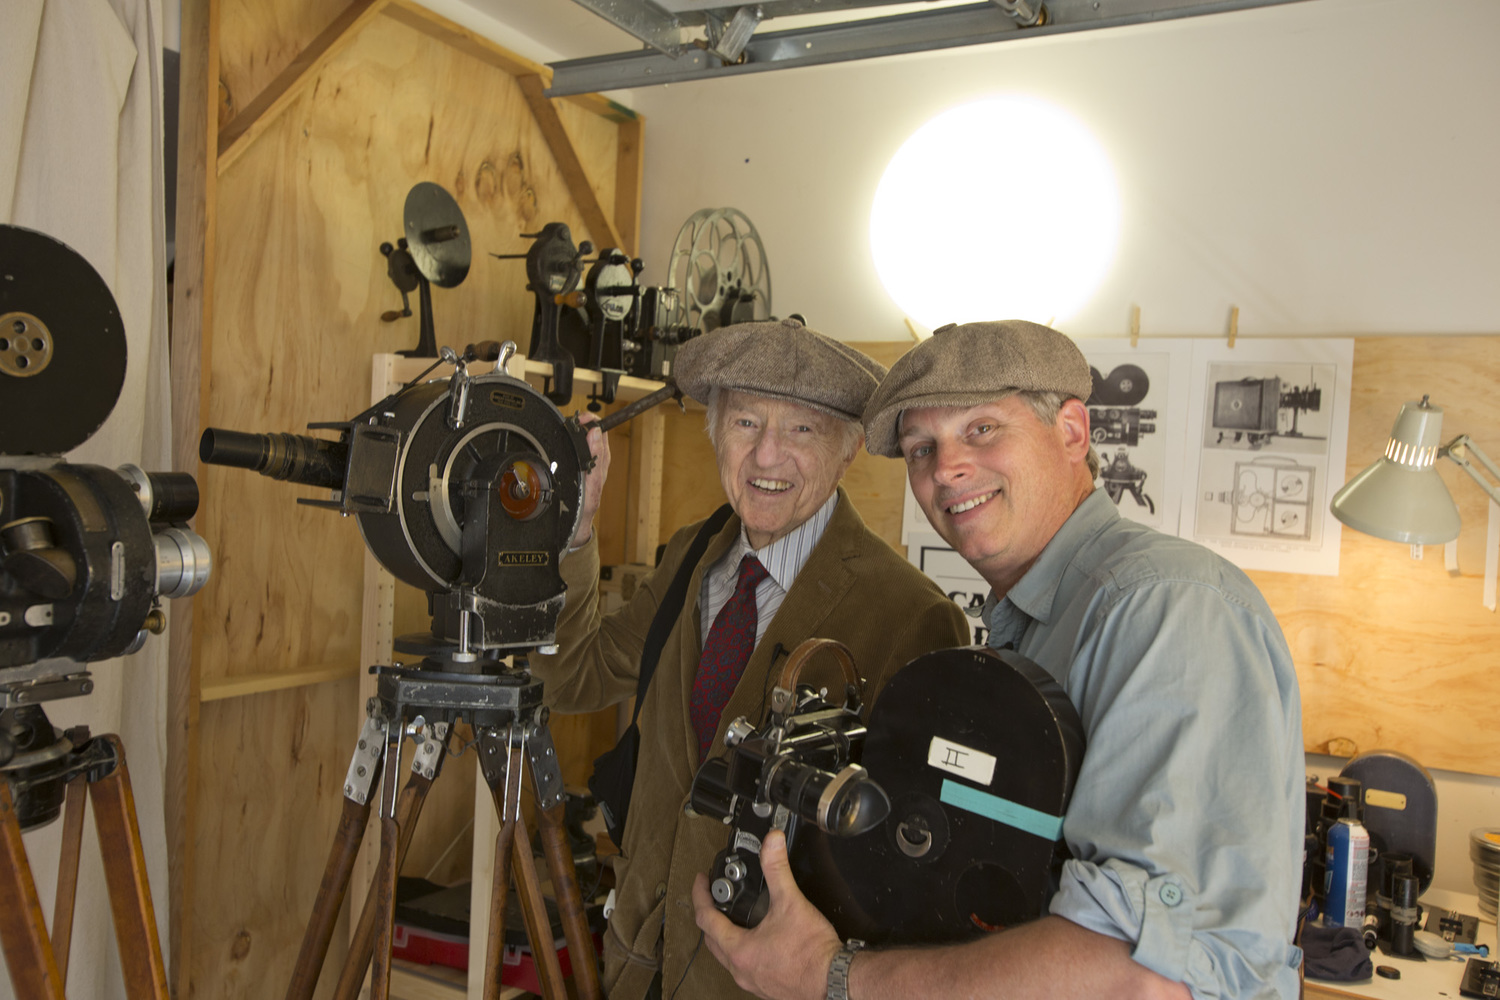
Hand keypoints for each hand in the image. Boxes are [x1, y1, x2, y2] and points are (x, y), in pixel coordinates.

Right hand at [572, 414, 609, 548]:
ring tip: (561, 428)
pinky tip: (558, 441)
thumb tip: (595, 433)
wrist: (574, 524)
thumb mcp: (592, 485)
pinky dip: (564, 441)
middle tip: (567, 421)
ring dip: (571, 430)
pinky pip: (571, 448)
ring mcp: (584, 461)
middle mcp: (594, 459)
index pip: (600, 430)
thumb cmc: (584, 507)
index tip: (579, 418)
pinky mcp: (574, 465)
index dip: (590, 419)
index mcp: (601, 460)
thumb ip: (596, 461)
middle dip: (579, 421)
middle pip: (589, 430)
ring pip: (580, 437)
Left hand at [692, 831, 841, 999]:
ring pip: (728, 957)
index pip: (705, 918)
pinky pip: (745, 969)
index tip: (702, 881)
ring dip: (726, 937)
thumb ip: (777, 868)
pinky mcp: (768, 988)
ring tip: (734, 918)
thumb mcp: (790, 902)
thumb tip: (772, 843)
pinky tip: (758, 943)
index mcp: (739, 950)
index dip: (700, 894)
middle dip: (709, 916)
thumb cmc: (812, 952)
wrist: (834, 980)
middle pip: (712, 940)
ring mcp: (753, 982)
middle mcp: (741, 970)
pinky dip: (744, 952)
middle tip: (713, 899)